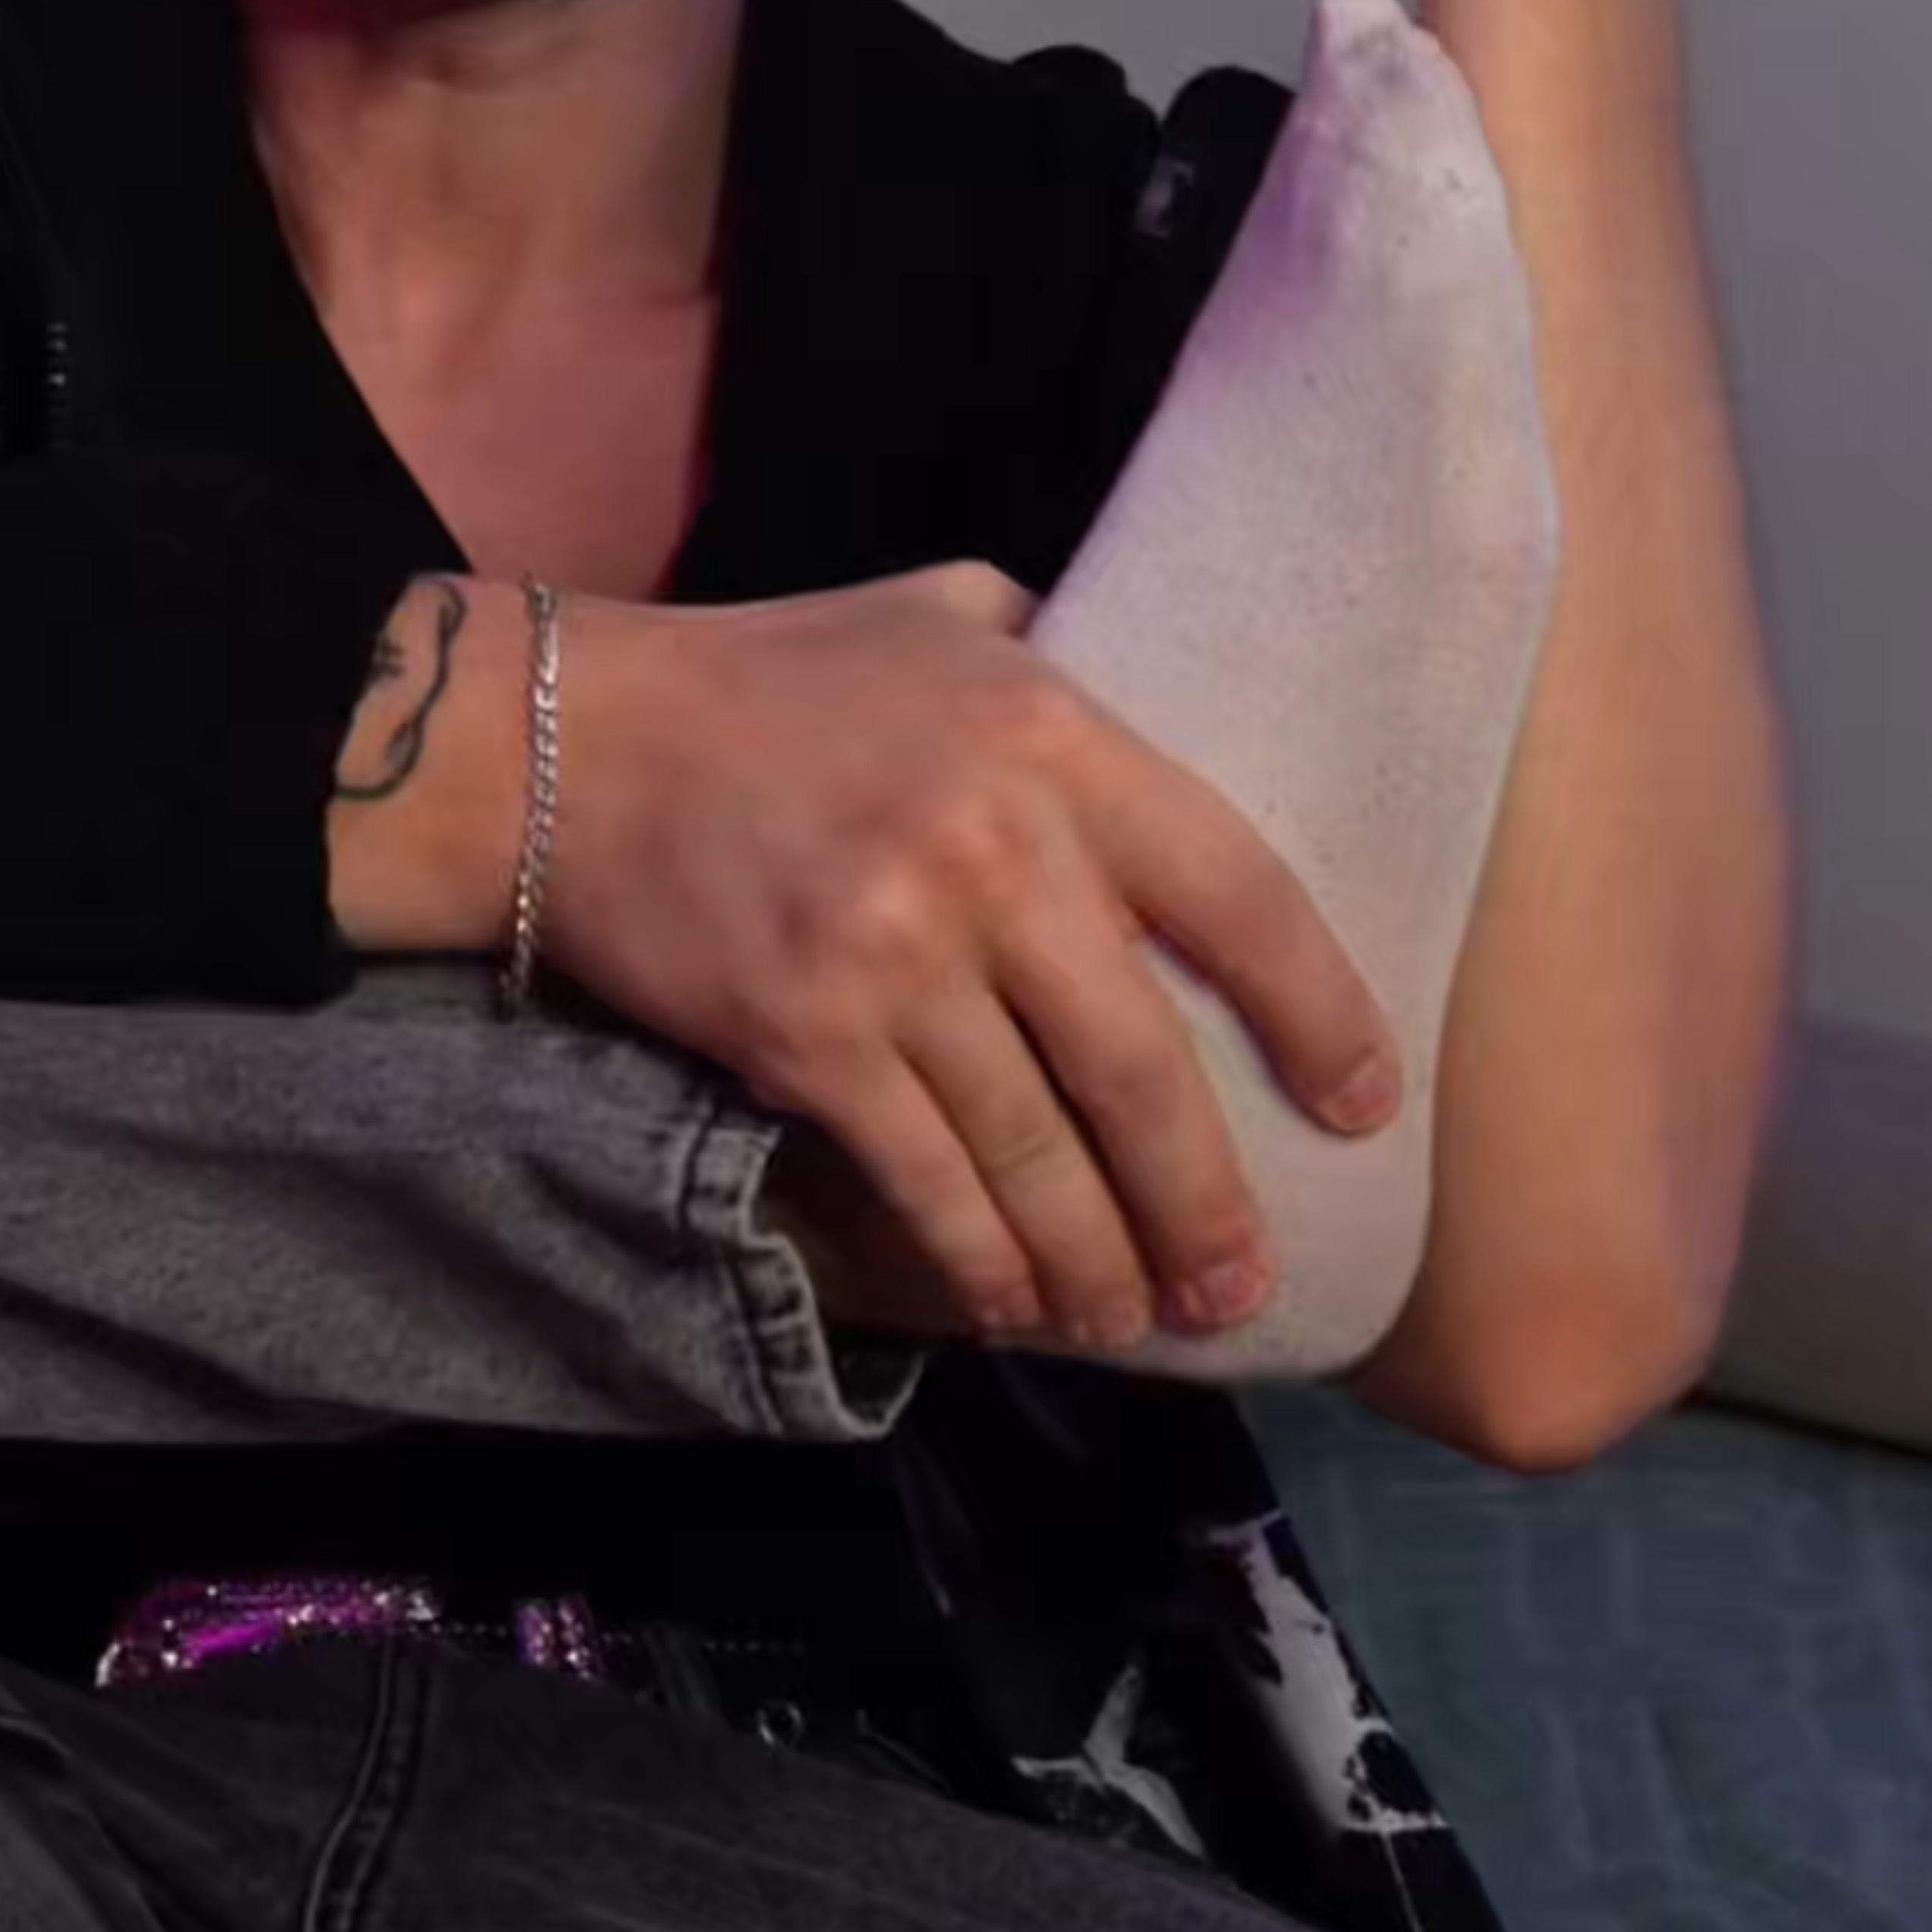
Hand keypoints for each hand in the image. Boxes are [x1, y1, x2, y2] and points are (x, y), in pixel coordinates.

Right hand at [535, 568, 1399, 1351]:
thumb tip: (1158, 688)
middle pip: (1146, 1070)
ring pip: (1039, 1152)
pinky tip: (1014, 1305)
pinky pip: (929, 1182)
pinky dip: (983, 1262)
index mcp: (1053, 736)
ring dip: (1099, 1261)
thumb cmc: (770, 674)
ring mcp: (897, 955)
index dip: (1319, 1013)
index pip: (1239, 893)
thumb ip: (1055, 650)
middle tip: (1246, 1285)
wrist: (567, 744)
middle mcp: (995, 851)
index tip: (1364, 1105)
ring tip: (1137, 1321)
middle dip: (1206, 1202)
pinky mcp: (808, 1040)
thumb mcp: (943, 610)